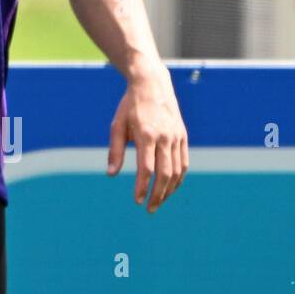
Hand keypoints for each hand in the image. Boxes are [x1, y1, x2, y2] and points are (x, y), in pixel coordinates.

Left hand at [107, 68, 188, 212]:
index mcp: (147, 135)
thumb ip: (115, 150)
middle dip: (158, 194)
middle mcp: (165, 137)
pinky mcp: (183, 137)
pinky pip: (183, 163)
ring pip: (177, 171)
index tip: (137, 201)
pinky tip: (170, 188)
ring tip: (158, 202)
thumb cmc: (130, 106)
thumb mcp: (117, 125)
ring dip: (169, 190)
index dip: (142, 187)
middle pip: (165, 174)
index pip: (147, 168)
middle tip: (149, 208)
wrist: (152, 85)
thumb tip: (111, 174)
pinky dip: (179, 178)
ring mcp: (177, 137)